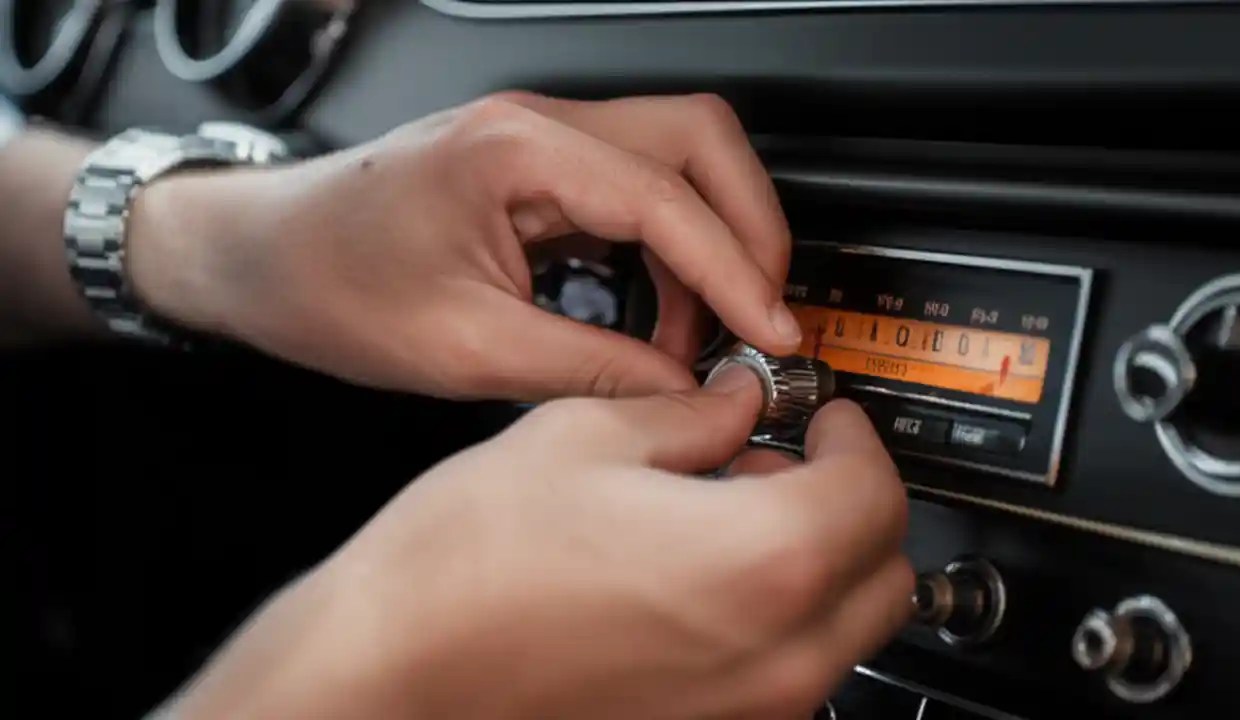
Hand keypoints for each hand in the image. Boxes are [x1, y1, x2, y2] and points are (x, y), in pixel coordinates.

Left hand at [128, 93, 798, 399]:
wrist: (257, 255)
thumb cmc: (325, 282)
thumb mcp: (463, 349)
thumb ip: (587, 369)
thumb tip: (679, 389)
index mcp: (516, 152)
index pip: (667, 199)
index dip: (736, 272)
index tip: (773, 333)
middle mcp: (537, 129)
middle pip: (698, 141)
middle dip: (750, 227)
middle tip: (763, 313)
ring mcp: (540, 143)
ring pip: (677, 162)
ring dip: (711, 245)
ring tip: (704, 336)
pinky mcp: (537, 173)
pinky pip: (636, 194)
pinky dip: (669, 254)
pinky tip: (660, 316)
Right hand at [163, 367, 912, 719]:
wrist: (390, 672)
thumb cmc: (465, 568)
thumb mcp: (584, 439)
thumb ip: (690, 415)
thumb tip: (735, 403)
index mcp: (763, 560)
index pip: (875, 487)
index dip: (853, 435)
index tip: (823, 416)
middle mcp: (775, 655)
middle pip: (883, 569)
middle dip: (848, 500)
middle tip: (781, 459)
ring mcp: (746, 712)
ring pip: (843, 629)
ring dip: (814, 561)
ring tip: (724, 514)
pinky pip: (783, 673)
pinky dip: (772, 617)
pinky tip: (691, 576)